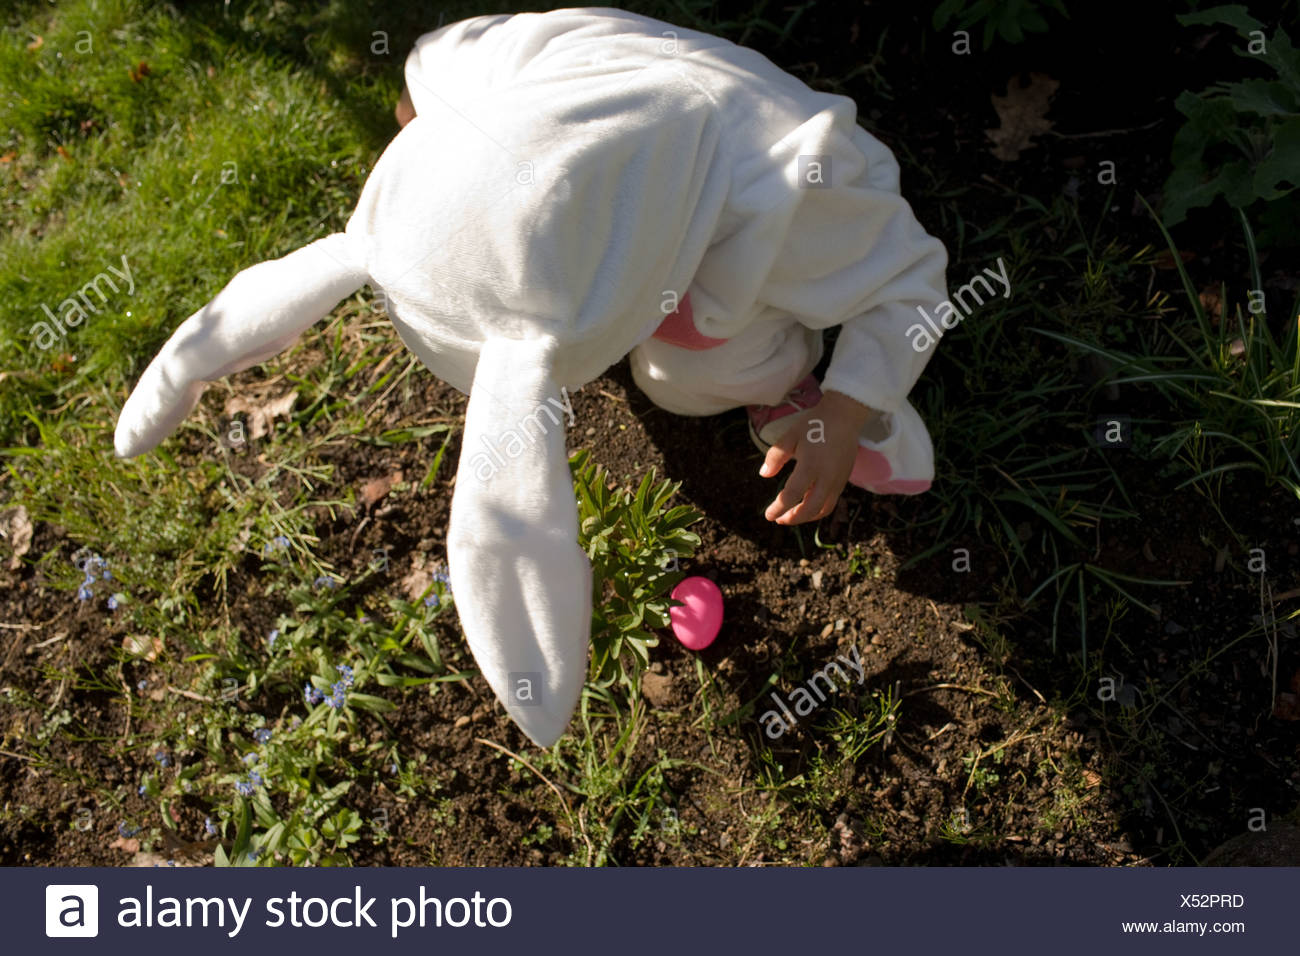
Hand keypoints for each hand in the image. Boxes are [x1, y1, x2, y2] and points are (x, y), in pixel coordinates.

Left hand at [759, 391, 877, 524]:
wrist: (844, 416)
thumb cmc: (814, 425)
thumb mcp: (790, 437)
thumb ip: (775, 457)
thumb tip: (764, 475)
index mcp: (810, 465)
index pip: (792, 495)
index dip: (778, 508)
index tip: (768, 515)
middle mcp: (827, 477)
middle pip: (810, 509)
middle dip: (793, 518)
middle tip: (779, 519)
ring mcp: (838, 480)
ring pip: (823, 509)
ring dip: (806, 517)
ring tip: (792, 515)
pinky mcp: (844, 480)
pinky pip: (831, 502)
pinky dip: (817, 509)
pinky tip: (806, 505)